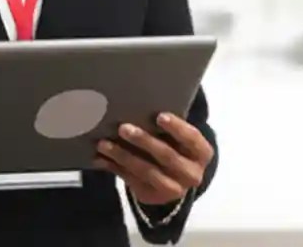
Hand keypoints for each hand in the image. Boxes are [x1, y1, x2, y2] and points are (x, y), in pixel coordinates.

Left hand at [93, 113, 213, 205]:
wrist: (176, 180)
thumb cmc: (177, 146)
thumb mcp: (180, 138)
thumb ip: (167, 126)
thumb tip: (136, 104)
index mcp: (202, 153)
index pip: (192, 139)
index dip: (177, 128)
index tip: (160, 116)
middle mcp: (192, 174)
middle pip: (167, 156)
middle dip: (144, 141)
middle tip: (123, 128)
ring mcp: (173, 189)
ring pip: (146, 171)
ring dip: (123, 156)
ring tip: (104, 144)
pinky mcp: (152, 197)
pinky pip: (131, 181)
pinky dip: (114, 168)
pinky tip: (100, 158)